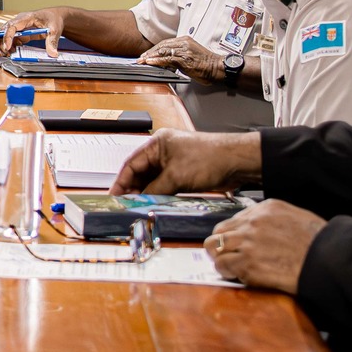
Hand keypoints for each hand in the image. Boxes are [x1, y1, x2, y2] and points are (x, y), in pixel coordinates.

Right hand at [0, 7, 65, 54]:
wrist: (56, 16)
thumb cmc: (53, 19)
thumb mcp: (54, 30)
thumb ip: (52, 42)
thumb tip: (52, 54)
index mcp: (27, 18)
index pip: (12, 25)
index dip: (8, 36)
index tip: (8, 46)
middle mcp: (20, 21)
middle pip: (5, 29)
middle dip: (2, 41)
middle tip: (5, 52)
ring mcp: (20, 26)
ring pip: (7, 34)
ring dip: (5, 44)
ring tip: (9, 54)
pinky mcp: (22, 32)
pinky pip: (13, 38)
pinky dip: (11, 45)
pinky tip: (14, 51)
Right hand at [111, 129, 261, 195]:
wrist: (237, 162)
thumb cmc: (208, 159)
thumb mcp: (176, 176)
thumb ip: (154, 189)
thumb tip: (140, 201)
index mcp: (157, 144)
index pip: (132, 164)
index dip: (122, 181)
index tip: (114, 196)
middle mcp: (163, 151)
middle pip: (141, 172)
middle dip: (133, 189)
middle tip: (126, 205)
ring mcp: (174, 162)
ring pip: (153, 180)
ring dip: (147, 193)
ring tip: (139, 207)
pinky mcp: (184, 173)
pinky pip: (165, 185)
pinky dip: (159, 194)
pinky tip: (155, 204)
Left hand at [138, 35, 224, 82]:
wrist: (218, 68)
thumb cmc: (206, 65)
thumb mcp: (191, 56)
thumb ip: (179, 55)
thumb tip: (166, 61)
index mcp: (185, 40)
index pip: (165, 43)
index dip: (154, 49)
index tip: (147, 55)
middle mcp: (184, 43)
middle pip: (162, 46)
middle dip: (149, 52)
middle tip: (141, 59)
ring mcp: (184, 50)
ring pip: (162, 51)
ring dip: (150, 57)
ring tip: (142, 61)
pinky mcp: (184, 59)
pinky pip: (167, 59)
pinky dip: (157, 61)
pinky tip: (150, 63)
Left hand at [204, 199, 324, 292]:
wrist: (328, 259)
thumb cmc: (318, 242)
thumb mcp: (295, 217)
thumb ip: (272, 220)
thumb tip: (257, 229)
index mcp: (265, 208)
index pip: (234, 219)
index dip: (233, 234)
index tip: (236, 244)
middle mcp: (253, 223)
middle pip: (218, 232)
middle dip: (220, 245)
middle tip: (228, 256)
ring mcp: (248, 243)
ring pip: (215, 248)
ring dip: (222, 259)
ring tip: (233, 267)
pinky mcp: (248, 264)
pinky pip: (223, 266)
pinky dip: (228, 272)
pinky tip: (240, 275)